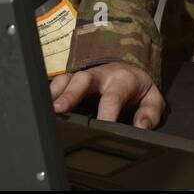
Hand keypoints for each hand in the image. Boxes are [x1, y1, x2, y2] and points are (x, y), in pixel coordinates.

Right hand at [50, 62, 164, 128]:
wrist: (130, 67)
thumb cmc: (138, 88)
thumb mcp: (152, 98)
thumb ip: (149, 113)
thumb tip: (141, 127)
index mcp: (122, 80)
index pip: (113, 97)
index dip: (107, 112)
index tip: (101, 126)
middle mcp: (100, 75)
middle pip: (83, 80)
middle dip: (70, 94)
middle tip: (59, 110)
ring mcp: (84, 75)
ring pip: (67, 79)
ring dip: (55, 93)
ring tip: (45, 110)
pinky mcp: (73, 78)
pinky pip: (58, 81)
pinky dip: (49, 92)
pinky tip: (41, 105)